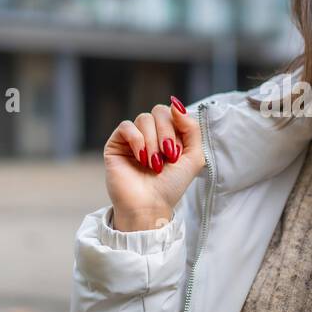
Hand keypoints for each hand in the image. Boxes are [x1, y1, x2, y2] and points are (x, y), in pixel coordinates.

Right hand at [104, 96, 204, 231]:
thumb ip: (192, 128)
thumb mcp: (194, 156)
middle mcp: (151, 134)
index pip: (174, 113)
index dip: (178, 129)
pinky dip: (136, 140)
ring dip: (152, 142)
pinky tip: (140, 157)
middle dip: (166, 134)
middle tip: (167, 157)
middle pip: (159, 111)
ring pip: (144, 118)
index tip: (177, 153)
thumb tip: (175, 105)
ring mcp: (133, 138)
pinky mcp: (116, 143)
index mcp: (169, 134)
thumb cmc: (171, 186)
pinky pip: (126, 126)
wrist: (149, 205)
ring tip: (153, 164)